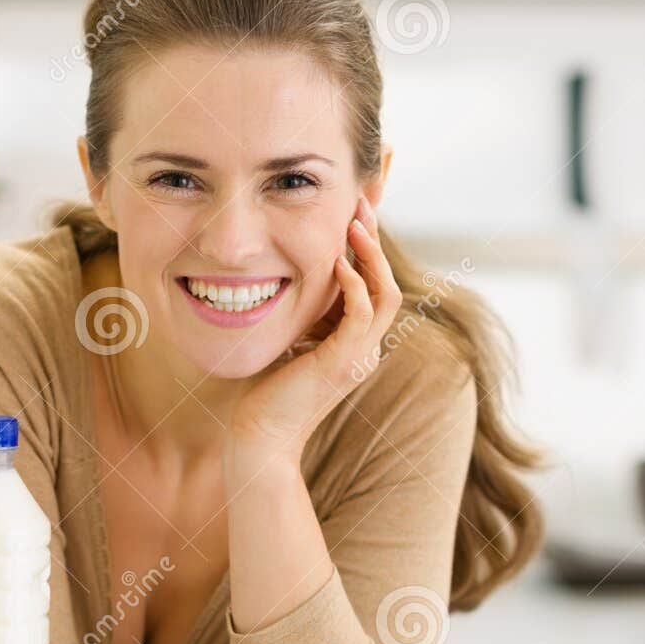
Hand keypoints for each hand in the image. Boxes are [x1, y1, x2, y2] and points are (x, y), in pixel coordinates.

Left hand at [227, 195, 401, 458]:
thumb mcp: (282, 341)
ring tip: (354, 222)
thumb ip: (295, 315)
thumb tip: (280, 277)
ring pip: (385, 294)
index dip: (367, 251)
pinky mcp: (344, 362)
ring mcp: (359, 357)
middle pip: (388, 283)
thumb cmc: (258, 395)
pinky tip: (336, 262)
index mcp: (352, 345)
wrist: (256, 440)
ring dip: (371, 255)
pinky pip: (362, 313)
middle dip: (376, 242)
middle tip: (361, 203)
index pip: (372, 288)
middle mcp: (364, 350)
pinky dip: (353, 284)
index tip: (352, 214)